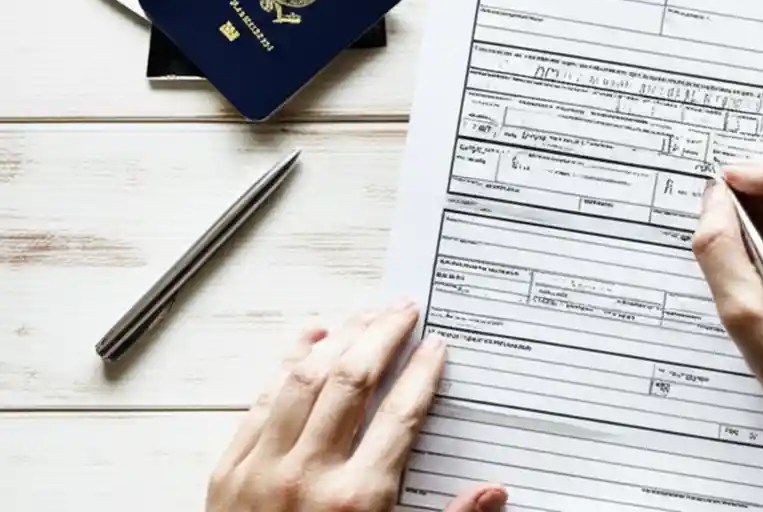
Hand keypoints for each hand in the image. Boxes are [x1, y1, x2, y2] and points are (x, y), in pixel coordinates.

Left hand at [207, 302, 506, 511]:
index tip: (436, 347)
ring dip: (337, 338)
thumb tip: (495, 493)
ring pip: (303, 379)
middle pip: (352, 380)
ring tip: (363, 315)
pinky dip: (285, 364)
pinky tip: (307, 340)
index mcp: (359, 500)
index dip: (423, 372)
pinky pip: (258, 401)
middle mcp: (309, 476)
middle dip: (381, 335)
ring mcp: (262, 469)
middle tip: (403, 310)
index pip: (401, 413)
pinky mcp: (227, 471)